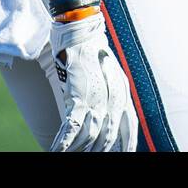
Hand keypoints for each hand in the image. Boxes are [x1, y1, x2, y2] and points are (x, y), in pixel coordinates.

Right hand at [50, 13, 137, 151]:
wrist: (81, 31)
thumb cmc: (93, 51)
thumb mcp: (111, 73)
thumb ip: (113, 94)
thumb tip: (109, 114)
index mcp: (123, 93)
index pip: (130, 127)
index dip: (126, 145)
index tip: (123, 154)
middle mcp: (113, 99)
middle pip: (108, 137)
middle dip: (97, 151)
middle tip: (85, 156)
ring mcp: (96, 99)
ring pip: (89, 137)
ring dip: (78, 150)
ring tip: (68, 155)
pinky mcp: (77, 96)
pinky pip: (72, 128)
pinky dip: (64, 143)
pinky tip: (57, 151)